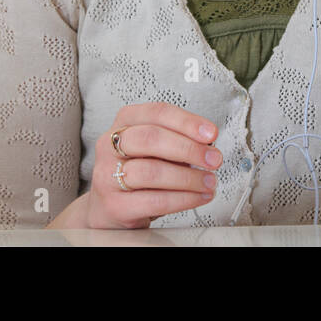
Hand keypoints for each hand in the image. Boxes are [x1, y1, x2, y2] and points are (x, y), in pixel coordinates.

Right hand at [86, 102, 221, 228]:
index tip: (210, 133)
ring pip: (152, 171)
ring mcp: (107, 175)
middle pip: (151, 138)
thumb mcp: (154, 149)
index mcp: (124, 122)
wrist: (109, 208)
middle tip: (213, 159)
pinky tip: (198, 196)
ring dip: (188, 177)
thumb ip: (177, 141)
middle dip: (188, 148)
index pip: (157, 113)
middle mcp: (110, 145)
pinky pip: (154, 200)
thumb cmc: (136, 174)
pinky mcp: (114, 205)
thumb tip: (208, 145)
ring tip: (208, 181)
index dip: (187, 122)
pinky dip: (183, 199)